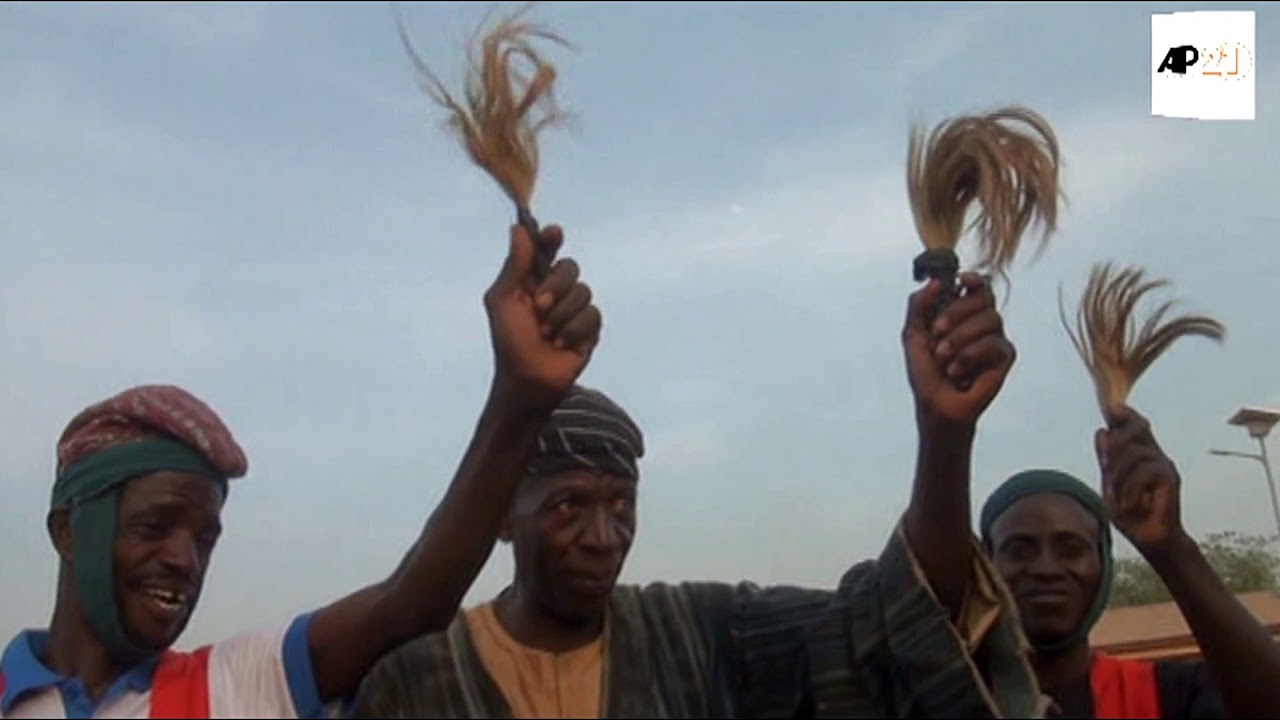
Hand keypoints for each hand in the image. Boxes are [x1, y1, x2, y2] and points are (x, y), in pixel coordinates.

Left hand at [485, 223, 601, 413]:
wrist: (528, 379)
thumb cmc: (509, 342)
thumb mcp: (503, 301)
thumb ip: (514, 265)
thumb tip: (517, 229)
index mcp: (531, 281)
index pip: (546, 250)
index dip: (551, 239)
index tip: (553, 233)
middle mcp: (555, 291)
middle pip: (570, 266)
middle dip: (556, 285)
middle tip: (539, 306)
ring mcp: (574, 309)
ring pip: (584, 291)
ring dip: (562, 315)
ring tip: (547, 334)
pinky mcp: (589, 329)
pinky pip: (593, 314)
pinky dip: (575, 330)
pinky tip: (562, 345)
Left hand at [903, 274, 1015, 434]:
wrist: (936, 404)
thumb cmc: (927, 372)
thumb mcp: (913, 334)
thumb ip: (919, 305)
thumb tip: (935, 281)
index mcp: (961, 313)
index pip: (977, 286)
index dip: (972, 279)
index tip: (960, 279)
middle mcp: (981, 322)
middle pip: (984, 297)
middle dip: (957, 312)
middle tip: (937, 332)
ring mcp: (995, 338)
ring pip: (991, 318)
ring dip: (959, 338)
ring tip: (943, 358)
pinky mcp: (1005, 357)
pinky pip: (994, 343)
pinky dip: (970, 356)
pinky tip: (958, 372)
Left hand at [1095, 406, 1186, 554]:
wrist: (1149, 540)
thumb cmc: (1130, 514)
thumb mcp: (1110, 485)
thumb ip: (1106, 459)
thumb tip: (1101, 431)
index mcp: (1140, 454)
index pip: (1136, 424)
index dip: (1126, 414)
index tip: (1113, 409)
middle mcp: (1154, 454)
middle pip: (1138, 427)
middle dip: (1116, 443)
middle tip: (1106, 468)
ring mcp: (1164, 465)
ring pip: (1135, 452)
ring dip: (1119, 475)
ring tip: (1118, 497)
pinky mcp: (1171, 478)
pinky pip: (1145, 471)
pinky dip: (1131, 488)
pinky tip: (1129, 504)